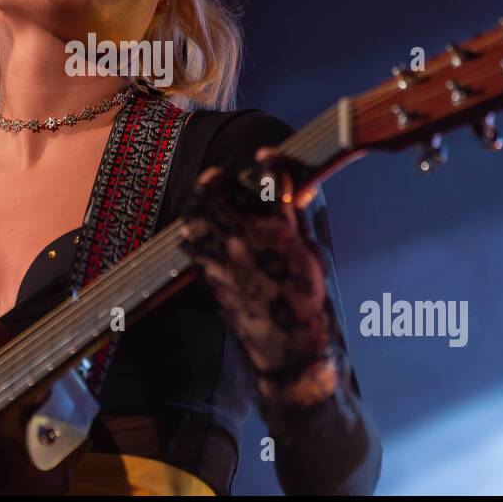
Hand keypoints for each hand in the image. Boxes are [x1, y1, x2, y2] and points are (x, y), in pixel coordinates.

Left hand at [179, 146, 343, 407]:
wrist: (287, 346)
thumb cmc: (306, 302)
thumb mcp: (311, 254)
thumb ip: (296, 220)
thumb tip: (292, 195)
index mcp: (281, 228)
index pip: (272, 178)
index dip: (270, 160)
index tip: (266, 155)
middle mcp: (248, 237)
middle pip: (219, 189)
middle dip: (219, 177)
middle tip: (219, 176)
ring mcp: (224, 256)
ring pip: (197, 213)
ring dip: (199, 202)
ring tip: (204, 200)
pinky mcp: (210, 275)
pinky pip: (190, 244)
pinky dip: (192, 234)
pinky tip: (198, 233)